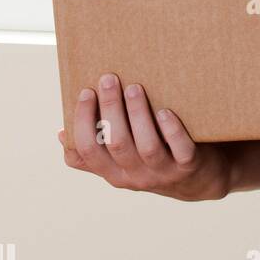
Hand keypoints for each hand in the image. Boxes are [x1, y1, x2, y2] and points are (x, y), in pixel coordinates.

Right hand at [59, 73, 230, 200]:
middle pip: (116, 144)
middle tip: (109, 78)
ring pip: (146, 146)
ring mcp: (162, 172)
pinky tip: (165, 111)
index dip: (82, 123)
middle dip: (110, 109)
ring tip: (135, 88)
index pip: (87, 151)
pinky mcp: (189, 165)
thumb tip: (61, 133)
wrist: (198, 181)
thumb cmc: (153, 160)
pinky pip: (180, 149)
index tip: (85, 91)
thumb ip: (94, 151)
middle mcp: (134, 176)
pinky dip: (171, 130)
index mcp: (113, 173)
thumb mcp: (121, 163)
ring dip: (138, 115)